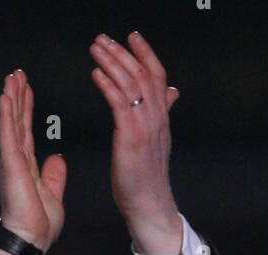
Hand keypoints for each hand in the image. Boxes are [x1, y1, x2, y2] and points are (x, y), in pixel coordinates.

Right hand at [0, 69, 66, 253]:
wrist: (31, 240)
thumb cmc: (38, 226)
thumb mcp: (53, 195)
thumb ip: (54, 175)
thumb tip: (57, 158)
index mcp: (26, 167)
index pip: (26, 130)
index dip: (27, 108)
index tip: (26, 89)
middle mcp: (16, 161)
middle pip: (17, 121)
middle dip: (18, 96)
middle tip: (17, 73)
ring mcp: (11, 161)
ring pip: (11, 122)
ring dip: (11, 98)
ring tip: (11, 76)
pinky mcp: (10, 164)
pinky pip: (8, 134)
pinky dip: (6, 114)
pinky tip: (5, 97)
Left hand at [89, 32, 180, 232]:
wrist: (149, 205)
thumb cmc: (147, 178)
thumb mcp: (158, 140)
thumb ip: (163, 113)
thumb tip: (171, 93)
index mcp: (162, 117)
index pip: (157, 75)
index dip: (146, 53)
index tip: (132, 36)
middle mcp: (156, 117)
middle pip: (142, 74)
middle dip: (122, 52)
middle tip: (103, 38)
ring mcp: (145, 126)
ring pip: (130, 83)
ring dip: (111, 63)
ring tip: (96, 50)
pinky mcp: (131, 136)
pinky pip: (119, 103)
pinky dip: (107, 85)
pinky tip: (96, 74)